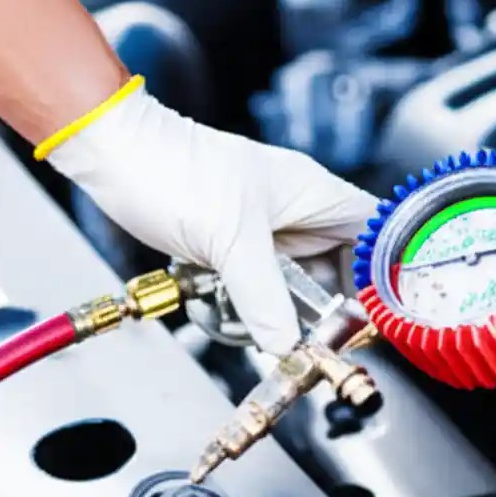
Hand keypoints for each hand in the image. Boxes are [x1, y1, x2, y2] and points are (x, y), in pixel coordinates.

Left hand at [47, 84, 377, 353]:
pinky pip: (262, 280)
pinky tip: (245, 318)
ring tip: (281, 333)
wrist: (112, 154)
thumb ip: (263, 297)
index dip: (382, 274)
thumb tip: (287, 343)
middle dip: (332, 305)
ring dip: (290, 308)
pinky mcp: (235, 239)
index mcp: (313, 192)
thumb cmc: (170, 169)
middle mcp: (297, 207)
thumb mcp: (228, 241)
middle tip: (324, 340)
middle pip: (340, 265)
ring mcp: (266, 224)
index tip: (376, 316)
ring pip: (298, 277)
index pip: (375, 234)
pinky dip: (257, 303)